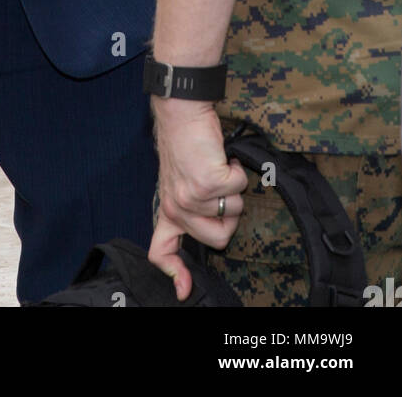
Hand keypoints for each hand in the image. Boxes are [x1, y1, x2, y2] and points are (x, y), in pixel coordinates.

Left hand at [148, 99, 248, 299]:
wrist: (181, 111)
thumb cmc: (185, 143)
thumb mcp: (178, 180)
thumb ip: (189, 206)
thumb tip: (213, 225)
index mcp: (169, 208)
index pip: (162, 251)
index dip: (176, 274)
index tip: (184, 290)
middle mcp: (178, 207)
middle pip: (219, 239)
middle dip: (230, 216)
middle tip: (219, 189)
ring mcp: (193, 196)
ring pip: (235, 211)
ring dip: (233, 187)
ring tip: (216, 166)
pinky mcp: (209, 182)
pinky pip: (240, 186)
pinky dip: (238, 170)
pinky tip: (222, 157)